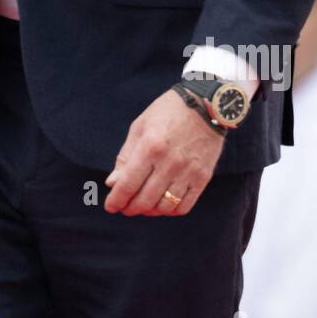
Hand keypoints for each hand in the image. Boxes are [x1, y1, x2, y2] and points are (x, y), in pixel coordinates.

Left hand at [104, 88, 224, 216]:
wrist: (206, 105)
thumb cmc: (168, 113)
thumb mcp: (140, 127)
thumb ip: (125, 157)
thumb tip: (112, 182)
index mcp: (150, 147)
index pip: (128, 184)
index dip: (116, 200)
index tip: (110, 206)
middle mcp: (169, 162)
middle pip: (145, 200)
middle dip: (130, 208)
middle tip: (124, 207)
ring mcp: (188, 172)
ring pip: (164, 206)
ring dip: (149, 211)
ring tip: (142, 206)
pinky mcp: (203, 177)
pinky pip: (184, 206)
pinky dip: (170, 211)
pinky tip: (162, 204)